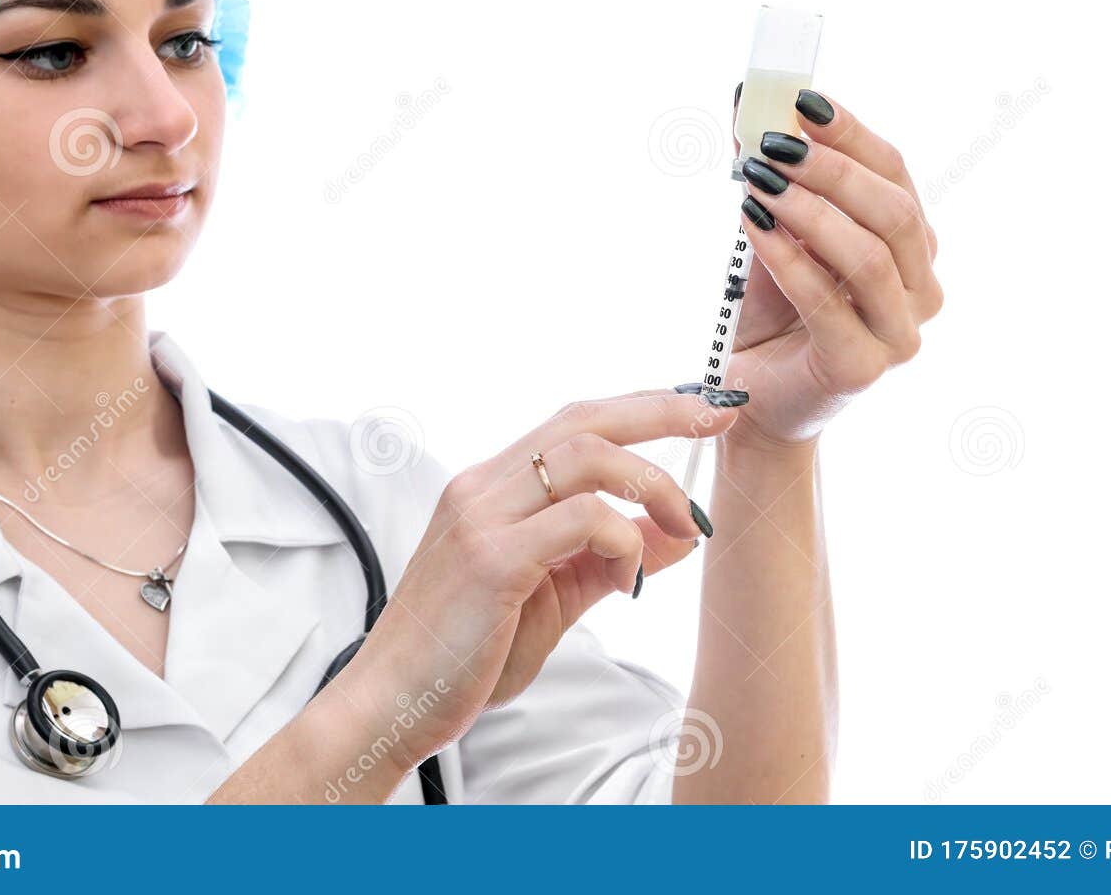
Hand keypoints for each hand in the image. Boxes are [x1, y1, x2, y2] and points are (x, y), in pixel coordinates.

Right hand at [332, 390, 739, 774]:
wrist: (394, 703)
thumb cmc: (468, 654)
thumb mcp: (556, 597)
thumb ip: (610, 559)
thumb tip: (679, 532)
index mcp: (492, 488)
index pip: (573, 422)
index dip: (640, 407)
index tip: (697, 410)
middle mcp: (482, 487)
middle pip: (583, 418)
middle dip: (660, 411)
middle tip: (715, 420)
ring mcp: (482, 517)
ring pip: (586, 456)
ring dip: (651, 485)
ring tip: (683, 524)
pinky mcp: (490, 558)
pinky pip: (580, 520)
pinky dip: (623, 541)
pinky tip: (628, 580)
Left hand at [725, 86, 942, 448]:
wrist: (750, 394)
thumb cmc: (769, 310)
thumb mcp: (774, 233)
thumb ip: (773, 179)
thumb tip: (749, 105)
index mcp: (912, 248)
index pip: (897, 176)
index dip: (853, 134)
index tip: (804, 100)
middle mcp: (920, 290)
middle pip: (894, 213)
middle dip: (834, 170)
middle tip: (777, 143)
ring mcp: (898, 335)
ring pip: (869, 257)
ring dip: (810, 210)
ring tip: (759, 179)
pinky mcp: (860, 369)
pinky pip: (827, 304)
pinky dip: (787, 258)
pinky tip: (752, 224)